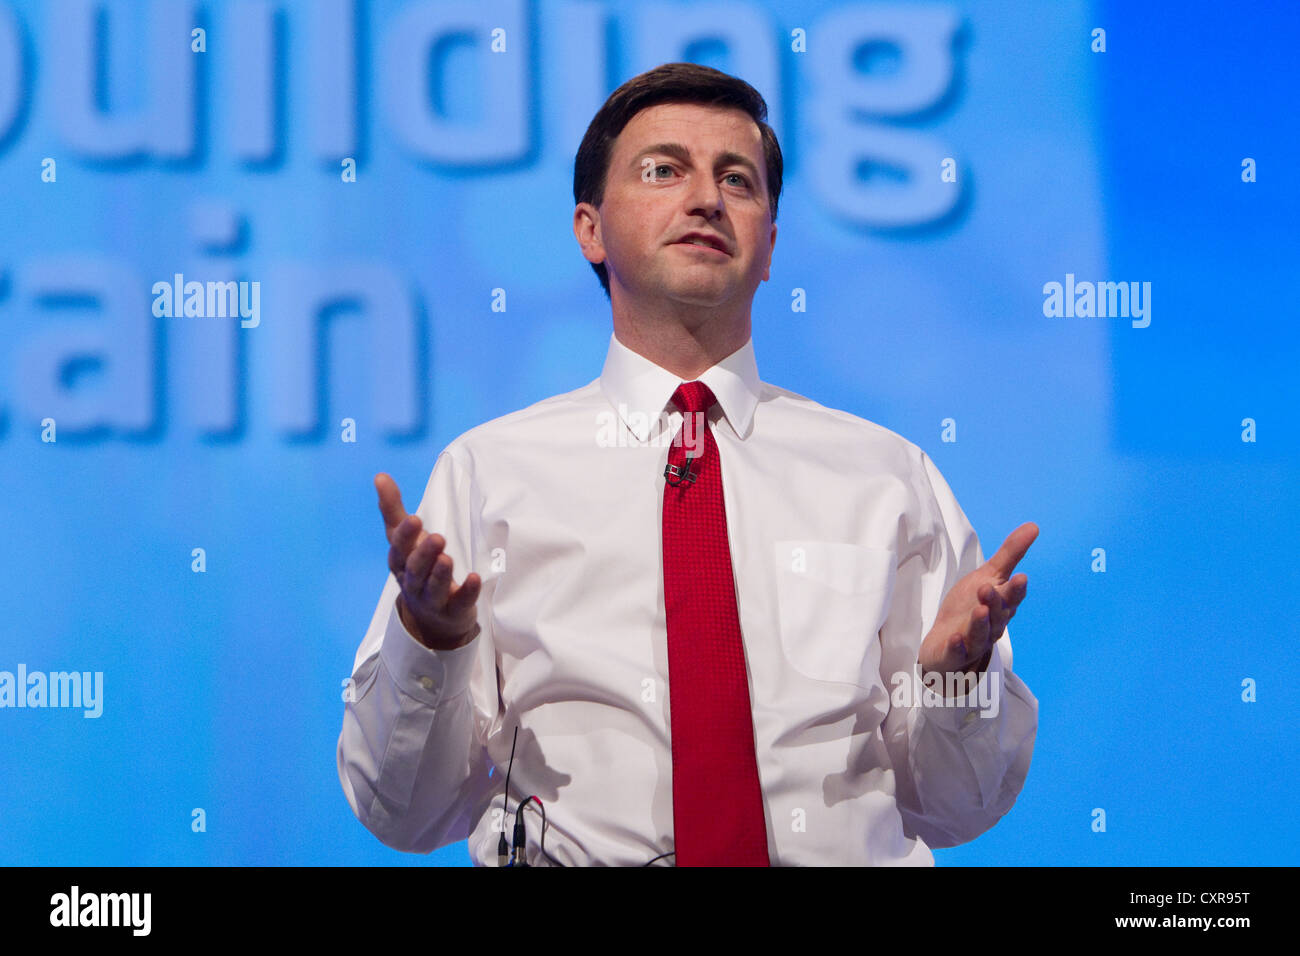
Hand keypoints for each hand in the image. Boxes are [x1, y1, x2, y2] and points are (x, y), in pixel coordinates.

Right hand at [375, 472, 481, 649]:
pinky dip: (467, 591)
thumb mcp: (405, 539)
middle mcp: (413, 581)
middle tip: (437, 538)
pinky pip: (460, 602)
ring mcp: (432, 599)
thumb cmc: (417, 568)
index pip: (399, 547)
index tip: (416, 519)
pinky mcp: (454, 610)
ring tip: (447, 558)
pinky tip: (475, 578)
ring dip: (440, 574)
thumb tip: (379, 476)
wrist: (431, 618)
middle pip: (415, 568)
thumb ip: (393, 509)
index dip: (406, 535)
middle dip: (424, 554)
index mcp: (400, 561)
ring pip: (433, 587)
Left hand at [917, 522, 1037, 692]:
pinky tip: (955, 638)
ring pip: (980, 634)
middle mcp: (992, 625)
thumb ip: (1010, 554)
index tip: (1020, 577)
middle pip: (997, 614)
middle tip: (989, 588)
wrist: (948, 642)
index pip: (1011, 597)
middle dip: (996, 602)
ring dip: (980, 623)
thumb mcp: (987, 576)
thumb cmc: (971, 606)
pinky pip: (957, 652)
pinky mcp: (954, 654)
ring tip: (979, 610)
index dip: (1015, 589)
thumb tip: (1034, 526)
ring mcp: (973, 641)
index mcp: (1002, 606)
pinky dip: (957, 646)